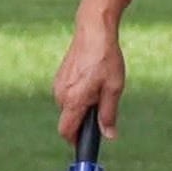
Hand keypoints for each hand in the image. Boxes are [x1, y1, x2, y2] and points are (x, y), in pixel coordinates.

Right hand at [54, 17, 128, 143]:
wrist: (93, 30)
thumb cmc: (105, 58)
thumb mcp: (113, 88)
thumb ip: (109, 114)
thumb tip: (109, 136)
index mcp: (73, 100)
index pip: (66, 132)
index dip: (77, 140)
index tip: (88, 140)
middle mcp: (60, 94)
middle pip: (68, 120)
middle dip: (83, 119)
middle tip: (101, 104)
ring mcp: (58, 84)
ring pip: (68, 107)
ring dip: (80, 105)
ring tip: (98, 86)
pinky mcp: (59, 76)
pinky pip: (67, 94)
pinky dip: (77, 93)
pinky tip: (90, 79)